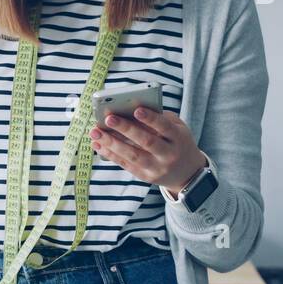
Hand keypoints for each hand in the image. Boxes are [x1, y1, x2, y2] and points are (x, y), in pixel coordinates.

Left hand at [90, 108, 206, 190]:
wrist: (187, 173)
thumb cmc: (177, 142)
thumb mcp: (177, 128)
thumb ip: (159, 118)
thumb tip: (130, 108)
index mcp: (178, 138)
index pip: (165, 127)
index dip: (151, 119)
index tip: (136, 109)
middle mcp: (169, 154)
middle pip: (147, 142)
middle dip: (126, 129)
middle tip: (109, 118)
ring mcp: (157, 167)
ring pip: (132, 155)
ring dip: (111, 143)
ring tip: (95, 131)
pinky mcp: (145, 176)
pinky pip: (125, 164)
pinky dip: (109, 153)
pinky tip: (97, 144)